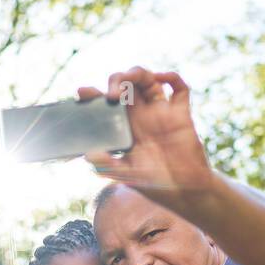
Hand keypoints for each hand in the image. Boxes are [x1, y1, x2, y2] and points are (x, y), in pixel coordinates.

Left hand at [80, 67, 211, 199]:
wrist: (182, 191)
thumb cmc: (153, 183)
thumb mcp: (125, 175)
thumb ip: (107, 165)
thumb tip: (89, 155)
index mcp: (124, 126)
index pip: (106, 103)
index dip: (93, 94)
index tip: (82, 92)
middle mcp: (141, 115)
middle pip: (127, 84)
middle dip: (116, 80)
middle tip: (111, 96)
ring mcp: (161, 112)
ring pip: (149, 79)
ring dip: (137, 73)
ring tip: (129, 80)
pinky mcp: (180, 115)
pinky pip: (180, 89)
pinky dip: (172, 77)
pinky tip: (161, 78)